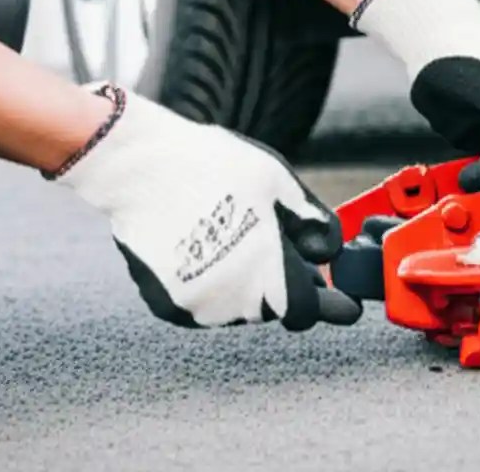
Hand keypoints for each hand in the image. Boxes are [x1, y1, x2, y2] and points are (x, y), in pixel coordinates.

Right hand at [53, 87, 360, 330]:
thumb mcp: (279, 182)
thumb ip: (313, 223)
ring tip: (227, 233)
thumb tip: (328, 253)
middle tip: (271, 244)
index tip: (342, 305)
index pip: (306, 312)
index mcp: (268, 273)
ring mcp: (195, 307)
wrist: (138, 166)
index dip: (325, 303)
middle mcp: (233, 301)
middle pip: (270, 308)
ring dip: (243, 285)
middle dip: (279, 284)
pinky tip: (201, 245)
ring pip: (235, 308)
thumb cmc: (212, 167)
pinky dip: (209, 285)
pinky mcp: (165, 305)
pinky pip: (201, 303)